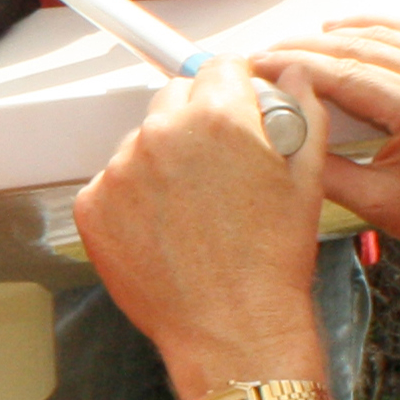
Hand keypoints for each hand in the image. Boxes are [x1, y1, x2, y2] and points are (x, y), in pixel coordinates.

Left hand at [75, 57, 330, 399]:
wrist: (233, 331)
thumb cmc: (270, 263)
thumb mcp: (307, 180)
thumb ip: (301, 113)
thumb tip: (292, 78)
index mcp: (218, 117)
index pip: (218, 69)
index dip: (233, 89)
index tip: (234, 108)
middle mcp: (162, 135)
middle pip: (175, 98)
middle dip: (196, 121)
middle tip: (217, 168)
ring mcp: (120, 171)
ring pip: (141, 142)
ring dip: (162, 160)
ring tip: (191, 211)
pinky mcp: (92, 206)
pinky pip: (113, 183)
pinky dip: (133, 199)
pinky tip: (163, 230)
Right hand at [256, 19, 399, 283]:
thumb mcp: (373, 202)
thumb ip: (323, 166)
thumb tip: (281, 136)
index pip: (340, 73)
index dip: (292, 65)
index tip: (257, 64)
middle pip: (358, 46)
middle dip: (307, 47)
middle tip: (269, 52)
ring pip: (387, 35)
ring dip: (339, 35)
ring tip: (299, 43)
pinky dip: (383, 28)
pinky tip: (352, 28)